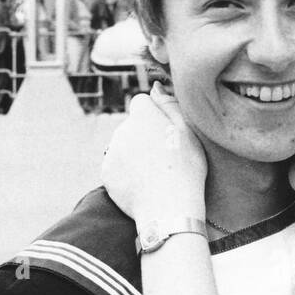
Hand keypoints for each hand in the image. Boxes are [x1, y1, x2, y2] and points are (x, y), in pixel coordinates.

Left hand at [102, 86, 207, 222]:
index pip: (142, 102)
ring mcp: (112, 152)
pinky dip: (127, 172)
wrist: (168, 207)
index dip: (155, 115)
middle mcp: (122, 129)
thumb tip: (155, 87)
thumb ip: (170, 105)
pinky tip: (144, 183)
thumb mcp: (188, 132)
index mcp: (142, 115)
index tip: (167, 132)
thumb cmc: (186, 168)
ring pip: (124, 145)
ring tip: (155, 173)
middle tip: (165, 156)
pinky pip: (117, 166)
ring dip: (135, 153)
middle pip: (132, 125)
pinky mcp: (107, 173)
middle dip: (144, 135)